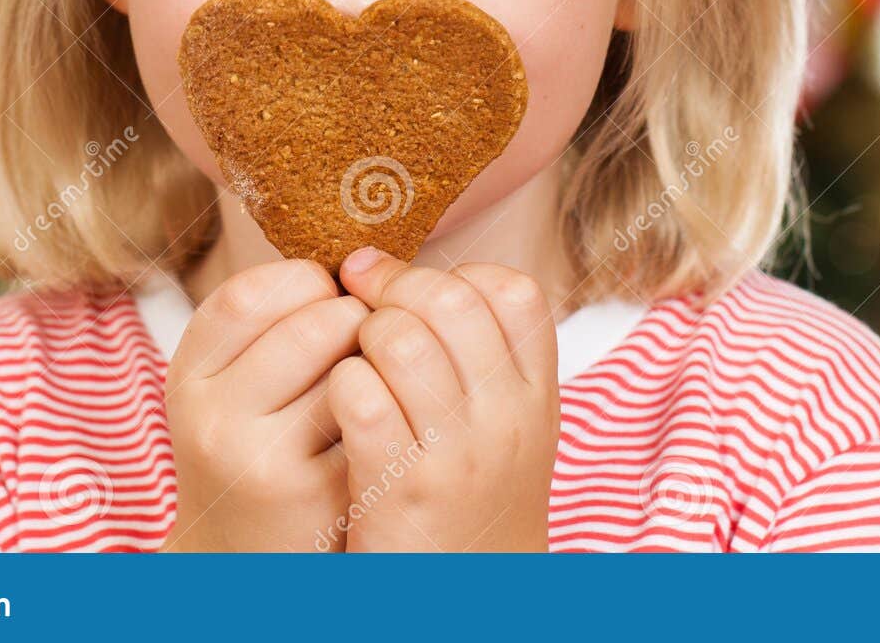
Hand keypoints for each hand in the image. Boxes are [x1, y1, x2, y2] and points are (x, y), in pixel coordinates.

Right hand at [159, 259, 366, 551]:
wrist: (248, 560)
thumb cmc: (256, 443)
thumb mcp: (231, 382)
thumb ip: (270, 321)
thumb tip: (359, 254)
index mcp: (188, 377)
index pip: (252, 292)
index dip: (304, 282)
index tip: (322, 297)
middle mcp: (214, 419)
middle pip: (315, 323)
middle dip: (354, 317)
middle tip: (359, 338)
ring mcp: (264, 461)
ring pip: (354, 367)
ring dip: (379, 359)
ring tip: (372, 374)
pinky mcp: (320, 494)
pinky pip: (379, 416)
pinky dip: (391, 406)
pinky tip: (381, 421)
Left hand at [326, 248, 559, 550]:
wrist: (471, 604)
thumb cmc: (472, 504)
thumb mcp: (508, 432)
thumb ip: (483, 361)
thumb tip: (411, 276)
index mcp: (537, 397)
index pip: (514, 292)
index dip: (457, 275)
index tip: (416, 288)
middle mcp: (507, 419)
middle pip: (450, 300)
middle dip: (394, 287)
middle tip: (361, 295)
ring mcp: (458, 454)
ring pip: (400, 340)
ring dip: (362, 334)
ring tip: (354, 356)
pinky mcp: (402, 488)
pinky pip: (361, 397)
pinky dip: (342, 385)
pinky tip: (342, 402)